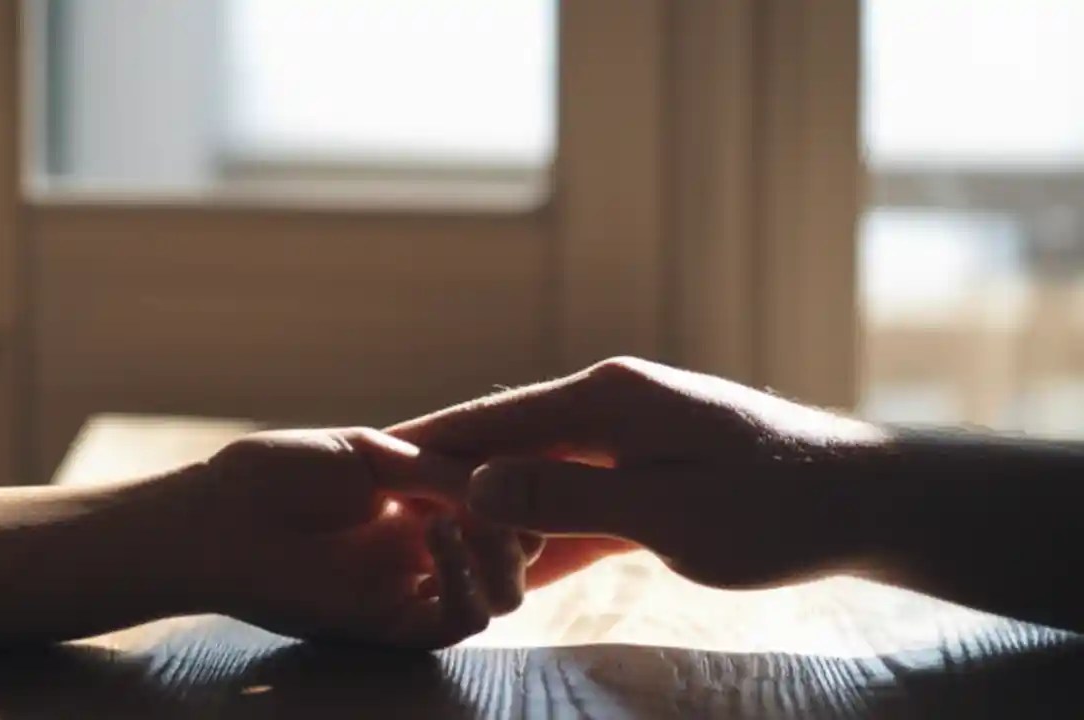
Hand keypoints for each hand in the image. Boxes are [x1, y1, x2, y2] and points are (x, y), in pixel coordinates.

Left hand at [183, 428, 531, 648]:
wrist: (221, 517)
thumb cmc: (282, 474)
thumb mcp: (370, 454)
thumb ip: (436, 471)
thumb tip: (503, 483)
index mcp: (423, 504)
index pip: (501, 508)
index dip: (519, 490)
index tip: (516, 462)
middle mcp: (426, 550)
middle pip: (514, 556)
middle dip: (521, 524)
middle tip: (501, 496)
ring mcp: (411, 588)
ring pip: (498, 596)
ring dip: (502, 556)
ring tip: (471, 519)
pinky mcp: (391, 623)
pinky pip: (456, 621)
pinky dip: (468, 583)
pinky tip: (439, 535)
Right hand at [391, 357, 885, 589]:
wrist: (865, 500)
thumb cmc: (774, 504)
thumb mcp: (666, 509)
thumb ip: (566, 498)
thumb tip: (475, 488)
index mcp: (608, 398)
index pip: (496, 418)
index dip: (431, 441)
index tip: (370, 458)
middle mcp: (612, 405)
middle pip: (509, 439)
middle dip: (449, 470)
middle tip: (383, 498)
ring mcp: (634, 437)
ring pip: (541, 471)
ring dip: (493, 502)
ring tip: (430, 526)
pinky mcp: (655, 471)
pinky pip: (581, 498)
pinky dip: (544, 526)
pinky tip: (512, 555)